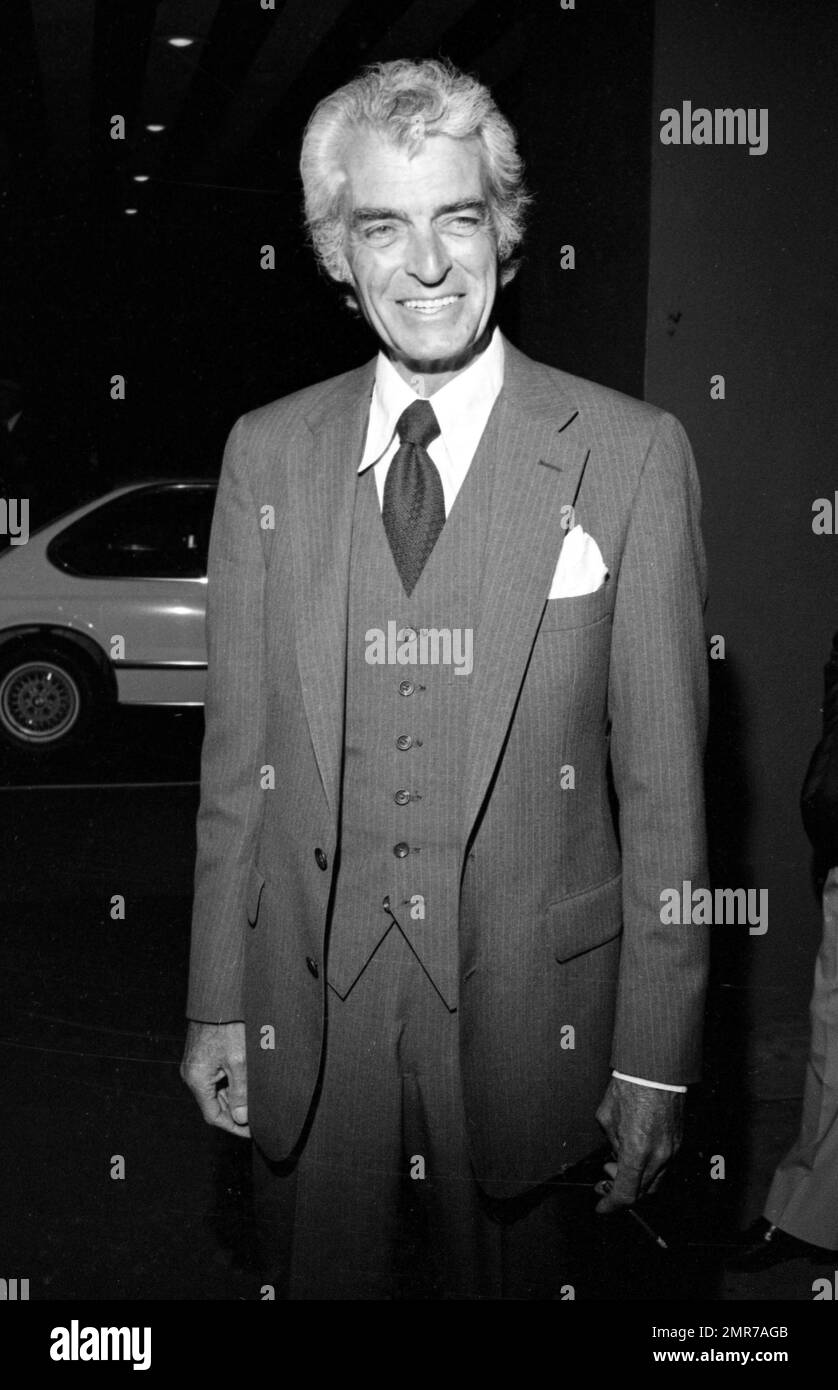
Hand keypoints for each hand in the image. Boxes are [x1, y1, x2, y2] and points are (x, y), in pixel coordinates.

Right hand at [180, 1020, 250, 1137]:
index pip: (214, 1116)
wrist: (218, 997)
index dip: (234, 1126)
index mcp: (197, 1079)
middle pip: (214, 1104)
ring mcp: (196, 1064)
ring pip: (216, 1090)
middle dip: (236, 1111)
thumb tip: (241, 1118)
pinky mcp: (202, 1054)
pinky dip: (231, 1082)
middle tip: (259, 1116)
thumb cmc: (227, 1025)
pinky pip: (216, 1077)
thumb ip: (240, 1092)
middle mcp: (192, 1074)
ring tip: (256, 1100)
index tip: (253, 1131)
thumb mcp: (239, 1061)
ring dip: (235, 1096)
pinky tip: (248, 1080)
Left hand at [594, 1075, 682, 1212]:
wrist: (656, 1069)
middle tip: (605, 1180)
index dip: (611, 1204)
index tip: (601, 1206)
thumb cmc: (630, 1087)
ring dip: (635, 1181)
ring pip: (654, 1182)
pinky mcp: (678, 1143)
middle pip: (641, 1193)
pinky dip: (646, 1168)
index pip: (626, 1194)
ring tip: (617, 1163)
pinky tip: (634, 1153)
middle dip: (620, 1191)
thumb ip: (611, 1144)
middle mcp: (658, 1156)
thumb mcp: (607, 1118)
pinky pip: (662, 1167)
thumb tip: (615, 1156)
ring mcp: (671, 1151)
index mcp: (637, 1152)